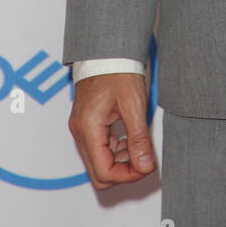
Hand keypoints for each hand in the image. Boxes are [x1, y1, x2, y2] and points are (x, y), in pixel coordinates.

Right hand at [68, 72, 155, 189]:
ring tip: (139, 145)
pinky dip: (114, 150)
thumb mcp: (133, 104)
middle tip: (143, 159)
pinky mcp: (86, 124)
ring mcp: (81, 128)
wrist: (107, 51)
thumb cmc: (118, 71)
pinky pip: (98, 148)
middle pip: (98, 172)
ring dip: (119, 161)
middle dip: (122, 171)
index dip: (127, 175)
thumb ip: (138, 138)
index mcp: (88, 128)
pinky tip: (129, 138)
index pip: (104, 172)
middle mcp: (80, 131)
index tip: (146, 167)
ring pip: (98, 162)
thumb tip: (145, 166)